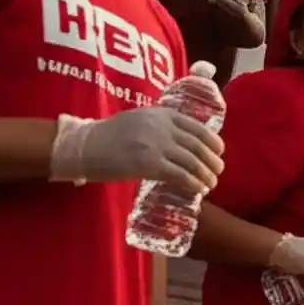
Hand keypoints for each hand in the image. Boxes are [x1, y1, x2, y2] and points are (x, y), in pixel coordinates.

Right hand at [49, 107, 224, 194]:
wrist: (84, 145)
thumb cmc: (109, 135)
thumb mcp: (140, 119)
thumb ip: (162, 125)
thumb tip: (185, 141)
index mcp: (162, 113)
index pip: (198, 127)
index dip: (213, 142)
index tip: (219, 152)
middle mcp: (162, 126)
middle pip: (199, 146)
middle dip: (213, 162)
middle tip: (217, 173)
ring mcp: (156, 144)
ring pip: (192, 162)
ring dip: (205, 176)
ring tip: (210, 185)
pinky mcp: (148, 164)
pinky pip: (179, 175)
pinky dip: (193, 184)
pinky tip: (198, 191)